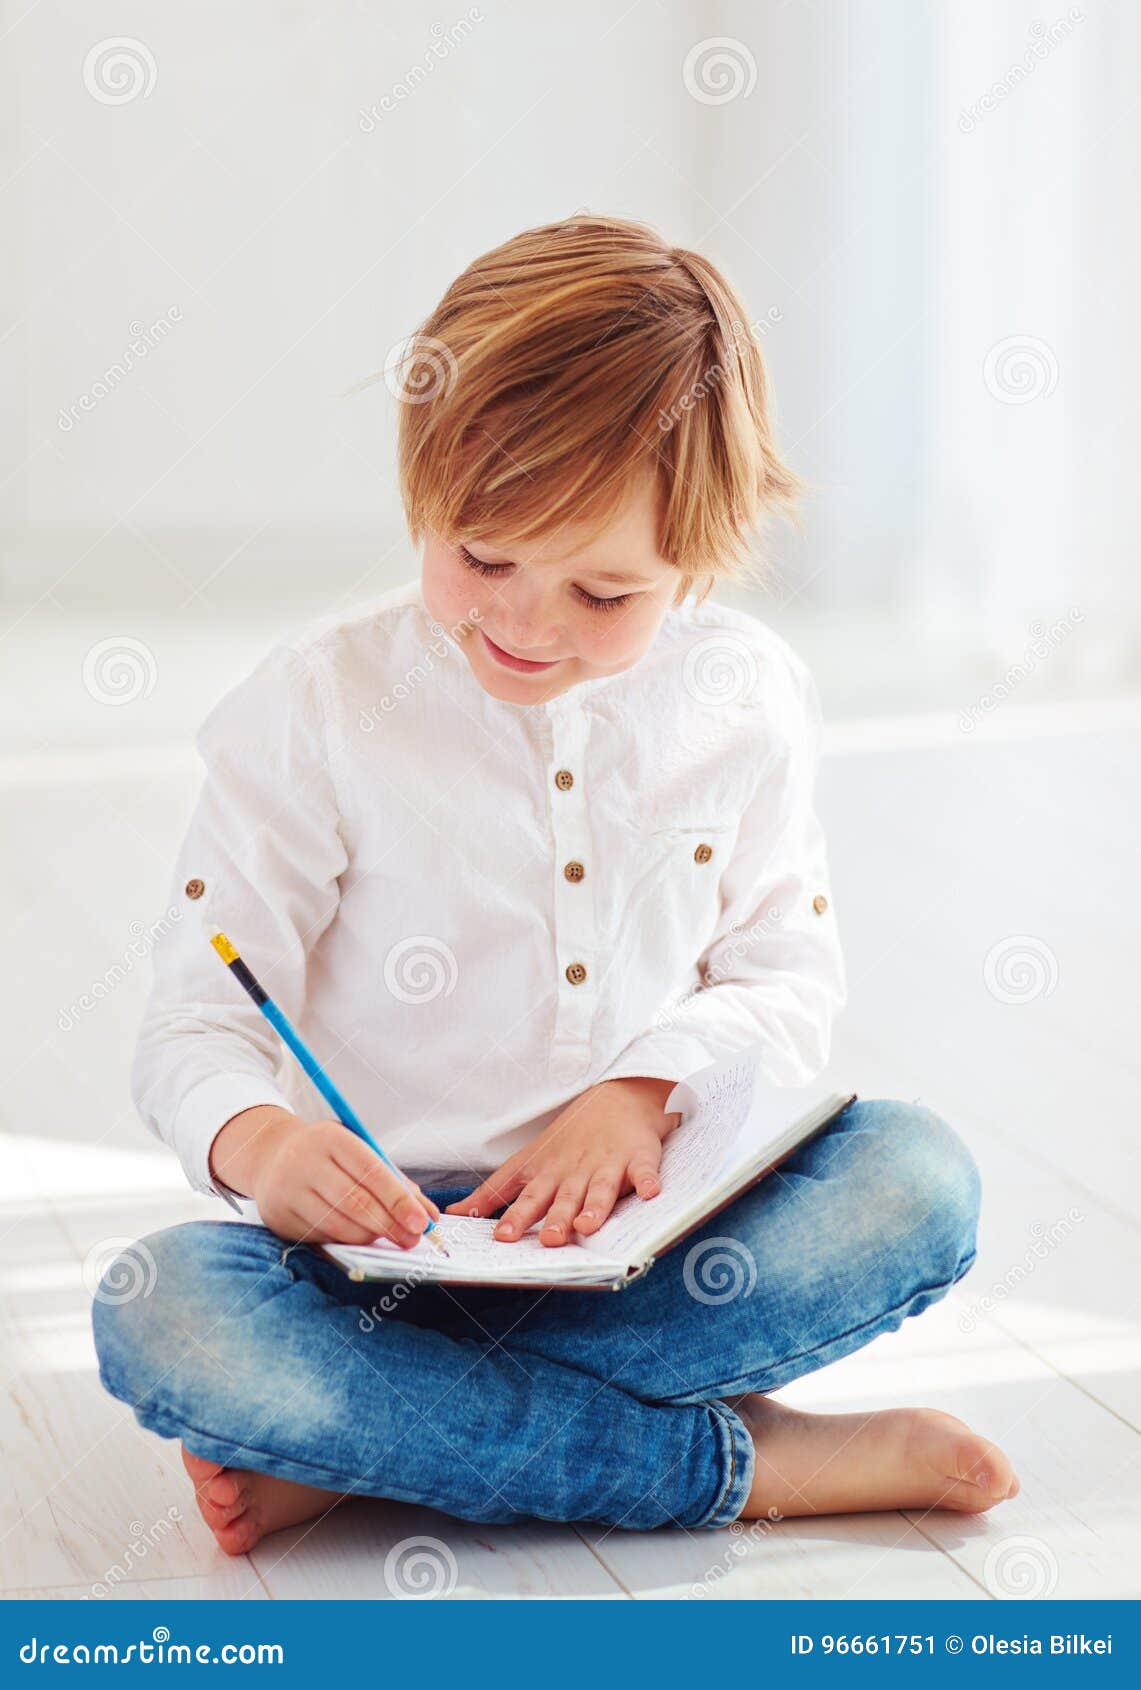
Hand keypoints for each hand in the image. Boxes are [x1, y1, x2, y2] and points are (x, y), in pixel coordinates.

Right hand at [210, 1105, 439, 1248]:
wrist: (272, 1156)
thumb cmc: (328, 1155)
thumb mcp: (358, 1152)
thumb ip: (394, 1181)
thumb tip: (428, 1216)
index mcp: (331, 1137)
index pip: (371, 1171)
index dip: (399, 1200)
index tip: (422, 1221)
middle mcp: (303, 1161)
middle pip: (355, 1201)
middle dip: (389, 1225)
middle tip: (412, 1239)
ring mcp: (286, 1190)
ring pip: (338, 1225)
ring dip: (370, 1237)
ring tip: (389, 1238)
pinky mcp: (278, 1217)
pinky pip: (321, 1237)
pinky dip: (346, 1241)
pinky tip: (360, 1238)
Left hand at [445, 1076, 678, 1246]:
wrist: (616, 1099)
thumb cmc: (567, 1140)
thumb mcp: (526, 1162)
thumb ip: (494, 1192)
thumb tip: (456, 1215)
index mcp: (547, 1172)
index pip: (528, 1196)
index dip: (515, 1216)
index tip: (502, 1236)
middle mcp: (574, 1171)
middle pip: (563, 1197)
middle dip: (555, 1218)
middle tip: (548, 1238)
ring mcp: (607, 1164)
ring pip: (600, 1189)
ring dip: (595, 1207)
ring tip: (589, 1225)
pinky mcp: (638, 1158)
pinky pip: (643, 1171)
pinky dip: (646, 1181)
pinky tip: (650, 1193)